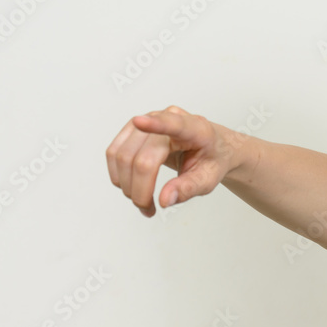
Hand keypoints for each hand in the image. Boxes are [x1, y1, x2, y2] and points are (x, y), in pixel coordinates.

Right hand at [105, 105, 237, 216]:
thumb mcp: (209, 178)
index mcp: (195, 129)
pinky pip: (114, 153)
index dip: (155, 124)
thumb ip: (189, 188)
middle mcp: (168, 117)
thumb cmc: (211, 160)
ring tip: (142, 201)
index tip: (140, 122)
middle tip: (149, 208)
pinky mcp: (133, 129)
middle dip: (139, 189)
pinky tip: (132, 187)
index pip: (174, 125)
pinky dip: (119, 175)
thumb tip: (164, 199)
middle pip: (140, 156)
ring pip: (121, 155)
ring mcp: (148, 119)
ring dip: (126, 184)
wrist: (211, 148)